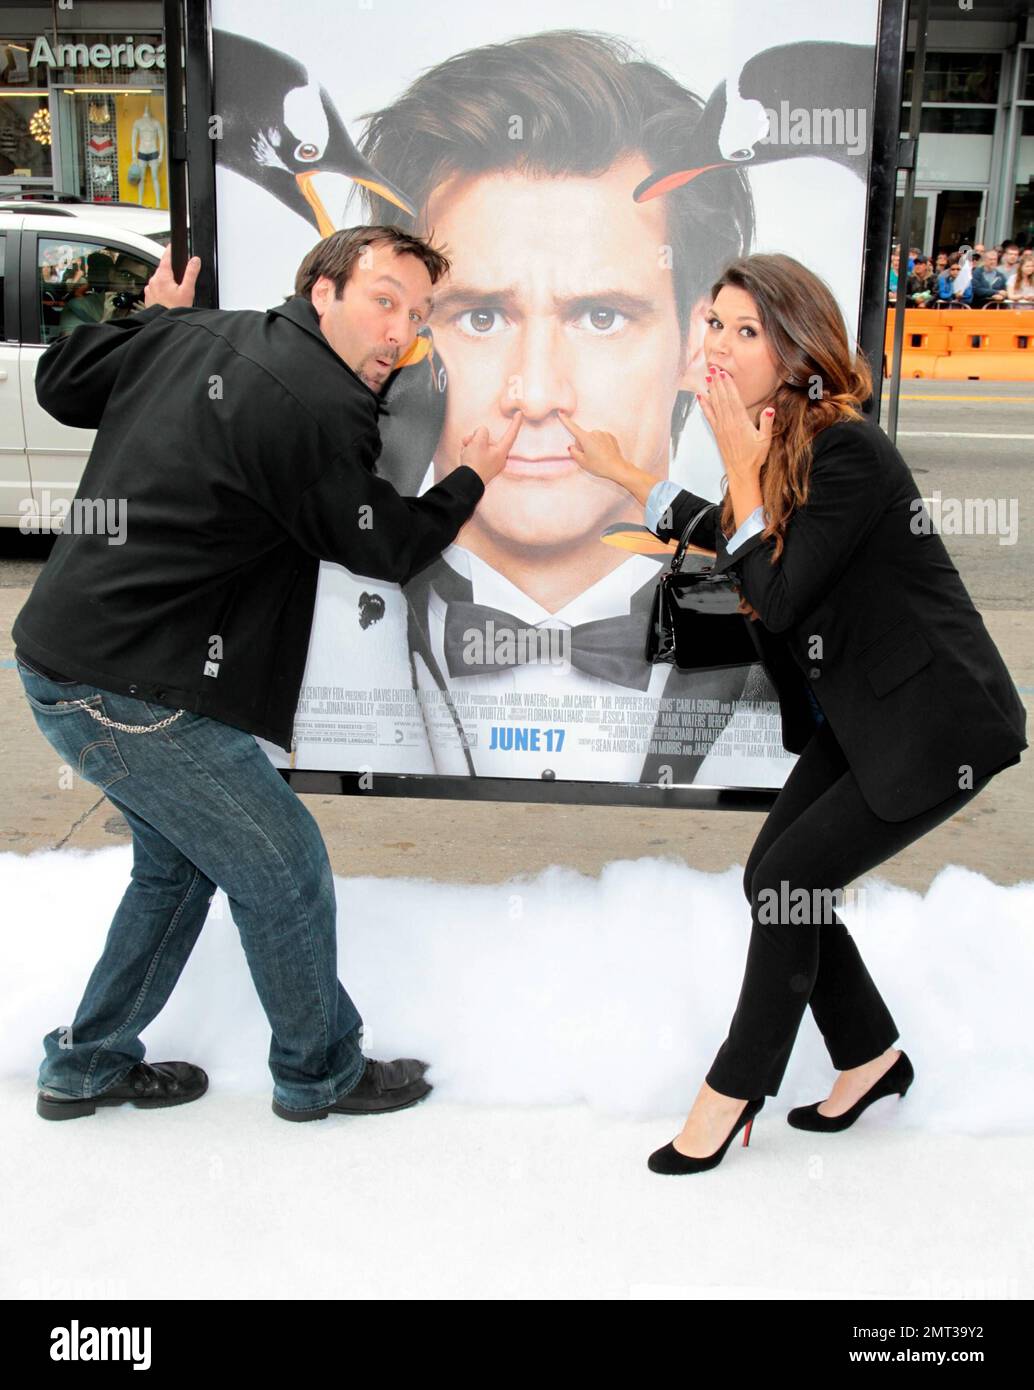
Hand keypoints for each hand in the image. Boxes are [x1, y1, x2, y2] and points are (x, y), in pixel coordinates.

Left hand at [144, 245, 200, 309]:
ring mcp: (150, 289)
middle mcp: (153, 280)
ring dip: (166, 282)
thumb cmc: (174, 309)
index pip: (166, 257)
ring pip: (159, 280)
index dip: (169, 250)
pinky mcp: (148, 297)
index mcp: (162, 276)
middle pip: (163, 269)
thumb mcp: (187, 291)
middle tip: (180, 278)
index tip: (171, 246)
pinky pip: (156, 289)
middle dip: (171, 271)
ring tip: (175, 293)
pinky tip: (168, 298)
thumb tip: (195, 260)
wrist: (163, 322)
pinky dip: (161, 290)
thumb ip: (191, 273)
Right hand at [458, 411, 522, 484]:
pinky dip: (471, 452)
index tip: (520, 413)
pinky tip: (465, 456)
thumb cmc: (474, 464)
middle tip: (467, 441)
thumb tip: (482, 434)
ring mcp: (492, 463)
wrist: (466, 483)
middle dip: (477, 437)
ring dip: (472, 444)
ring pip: (482, 445)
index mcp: (502, 452)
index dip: (516, 422)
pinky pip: (478, 454)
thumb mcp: (477, 441)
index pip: (511, 433)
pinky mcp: (484, 467)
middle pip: (489, 439)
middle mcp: (499, 458)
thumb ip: (482, 431)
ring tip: (465, 451)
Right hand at [557, 411, 628, 481]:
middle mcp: (594, 433)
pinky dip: (600, 445)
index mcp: (586, 438)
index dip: (566, 420)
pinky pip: (601, 439)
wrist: (617, 468)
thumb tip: (572, 447)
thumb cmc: (599, 466)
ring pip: (592, 438)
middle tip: (589, 457)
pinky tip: (604, 453)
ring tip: (598, 456)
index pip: (573, 428)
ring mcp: (603, 434)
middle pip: (583, 437)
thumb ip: (574, 453)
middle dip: (583, 445)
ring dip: (592, 445)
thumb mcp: (582, 462)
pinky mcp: (610, 436)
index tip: (561, 412)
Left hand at [696, 368, 774, 482]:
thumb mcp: (765, 440)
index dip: (729, 385)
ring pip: (715, 404)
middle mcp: (729, 423)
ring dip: (712, 390)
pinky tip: (701, 397)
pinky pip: (709, 416)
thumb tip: (770, 409)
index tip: (724, 373)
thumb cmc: (754, 457)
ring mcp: (721, 427)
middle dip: (718, 382)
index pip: (734, 399)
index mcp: (741, 423)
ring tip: (708, 376)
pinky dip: (705, 405)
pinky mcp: (717, 433)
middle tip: (713, 368)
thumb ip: (767, 423)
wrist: (741, 472)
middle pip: (723, 398)